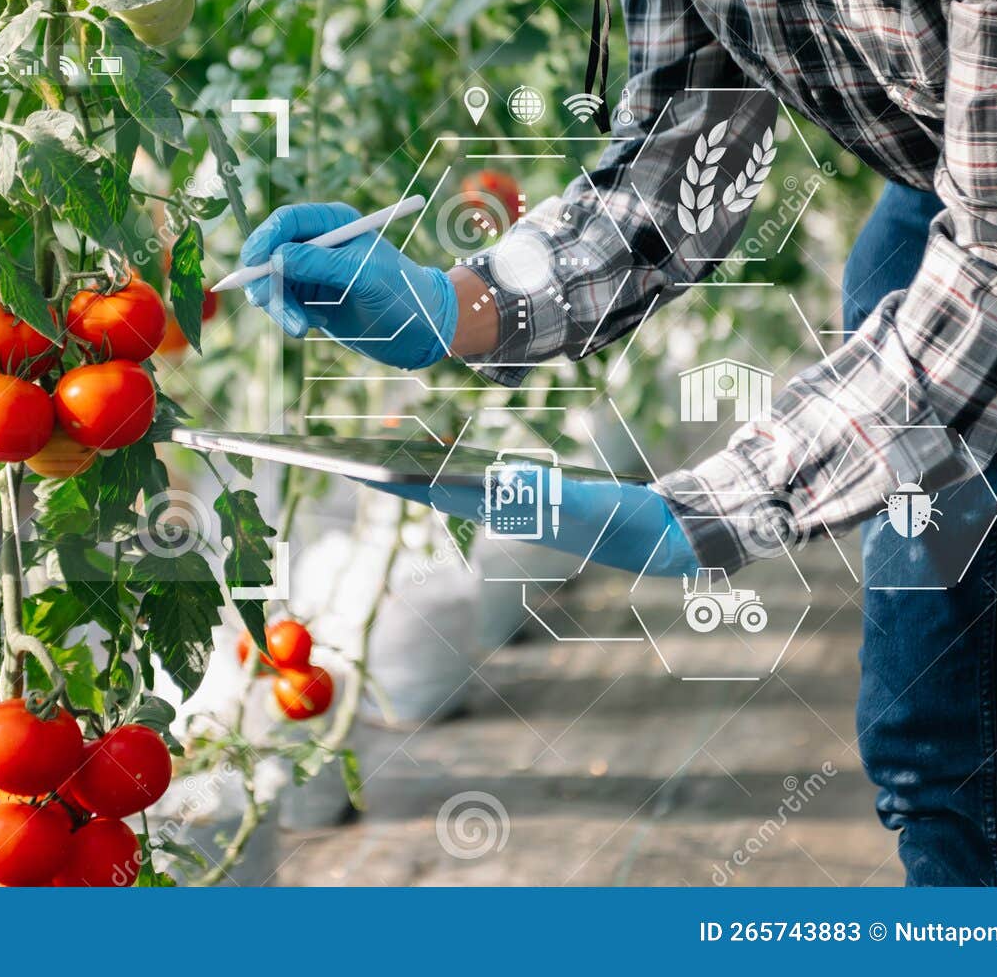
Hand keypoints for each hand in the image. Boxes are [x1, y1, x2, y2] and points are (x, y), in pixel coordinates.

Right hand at [241, 202, 456, 369]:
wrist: (419, 329)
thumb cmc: (401, 292)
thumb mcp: (363, 274)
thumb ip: (320, 263)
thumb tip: (276, 257)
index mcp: (334, 223)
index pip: (288, 221)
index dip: (265, 238)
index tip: (253, 262)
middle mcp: (318, 244)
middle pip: (271, 252)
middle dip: (266, 279)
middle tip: (265, 302)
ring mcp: (312, 272)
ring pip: (272, 283)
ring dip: (280, 307)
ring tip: (301, 328)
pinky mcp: (310, 299)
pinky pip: (282, 304)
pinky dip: (289, 316)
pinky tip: (314, 324)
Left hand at [366, 475, 699, 576]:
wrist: (650, 537)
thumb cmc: (618, 518)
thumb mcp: (583, 502)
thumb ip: (544, 493)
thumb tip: (499, 480)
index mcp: (508, 509)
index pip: (437, 489)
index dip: (395, 479)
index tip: (355, 467)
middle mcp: (502, 511)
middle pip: (432, 489)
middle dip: (391, 476)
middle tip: (346, 459)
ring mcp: (513, 508)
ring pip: (449, 489)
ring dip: (414, 476)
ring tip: (377, 462)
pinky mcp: (526, 503)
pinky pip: (474, 487)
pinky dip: (446, 474)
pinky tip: (433, 469)